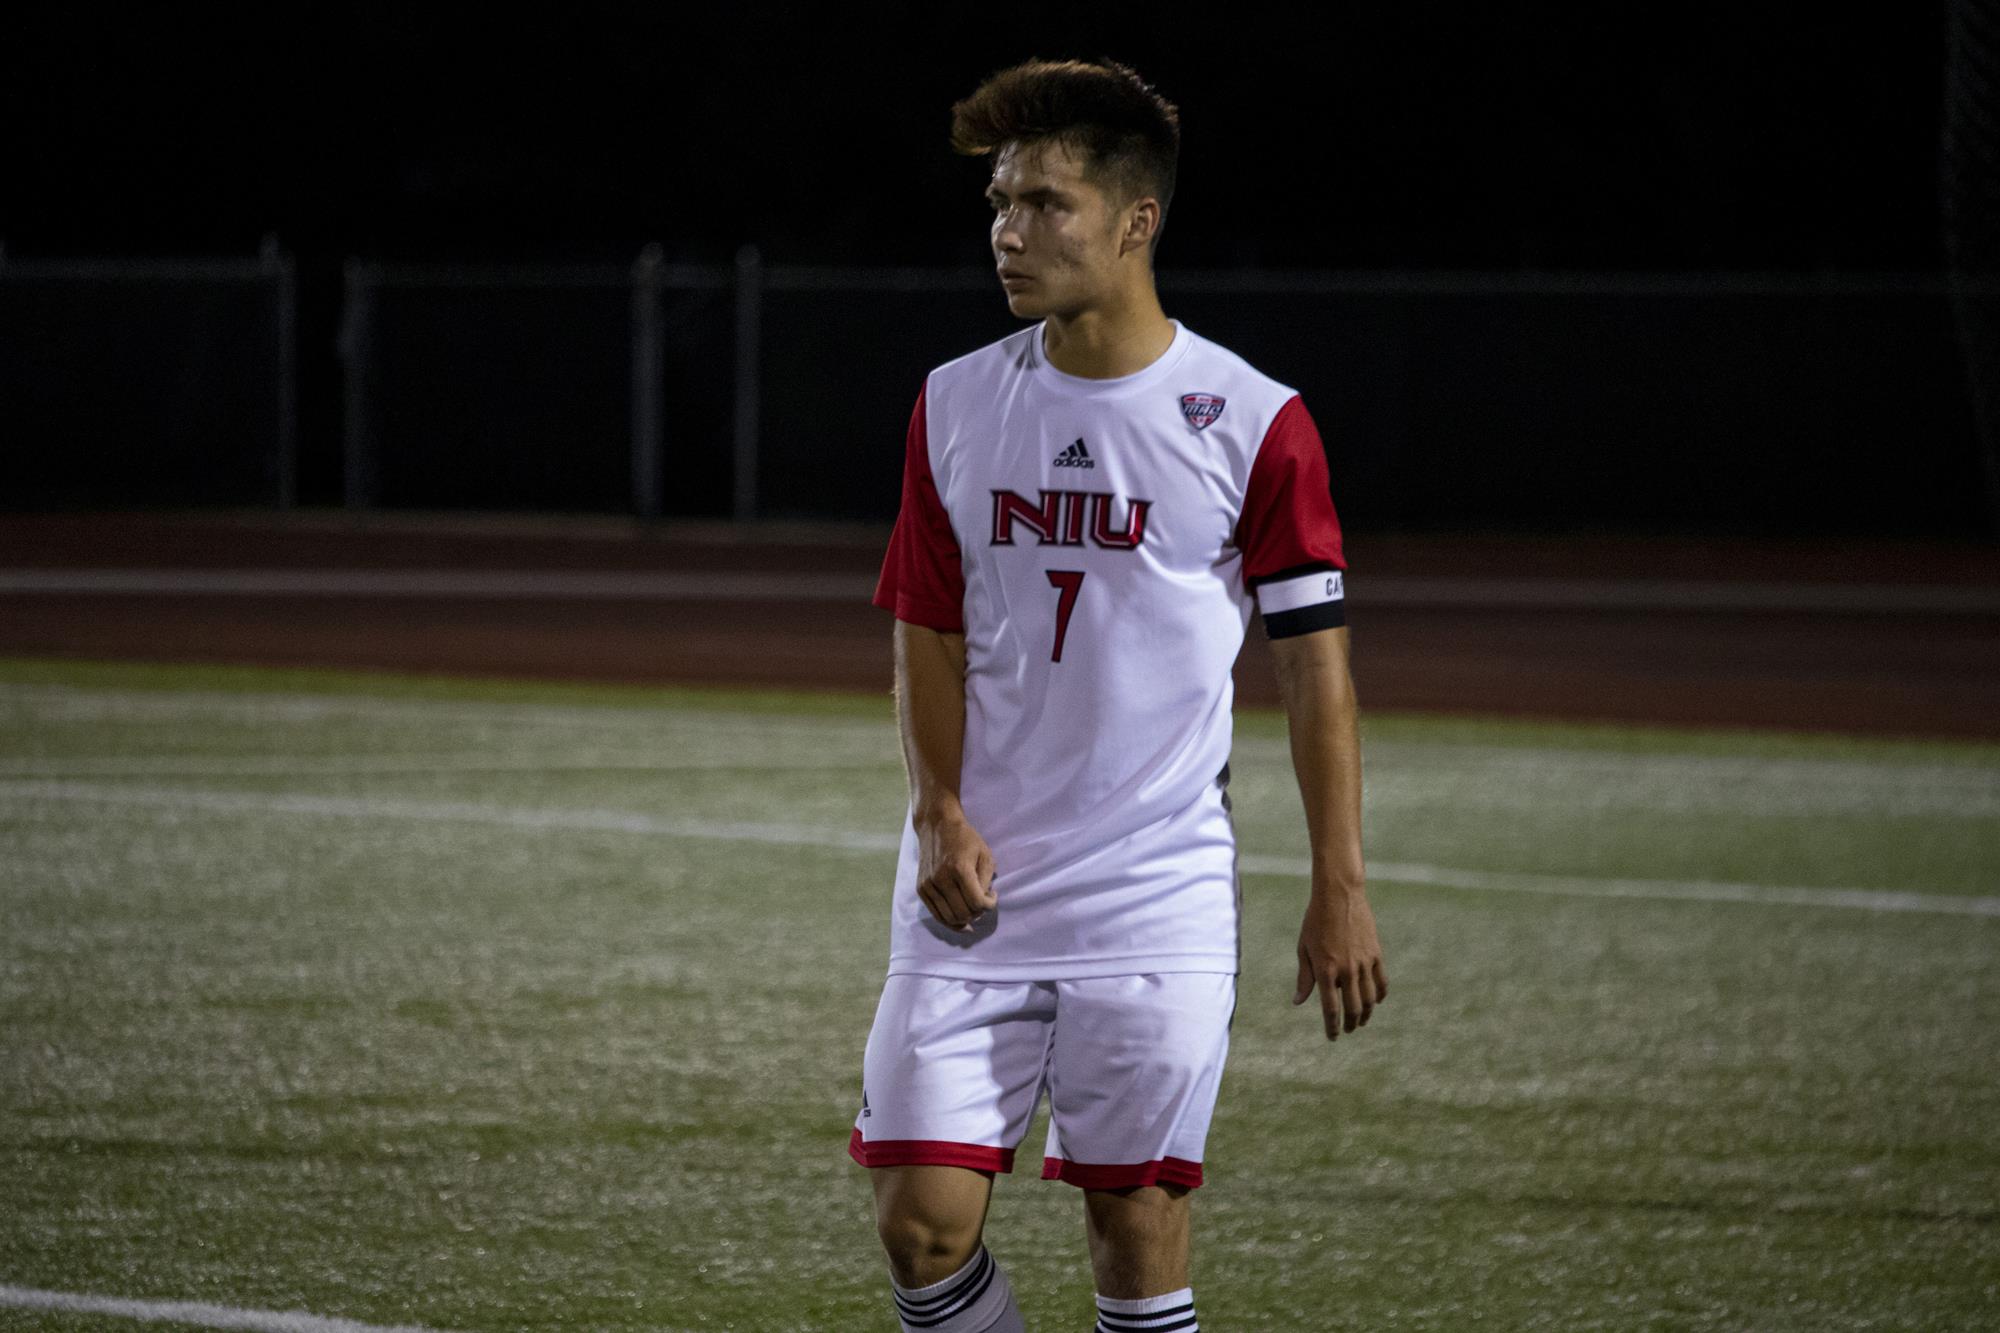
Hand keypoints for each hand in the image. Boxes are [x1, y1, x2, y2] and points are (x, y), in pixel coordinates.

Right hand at [915, 809, 995, 932]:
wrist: (936, 825)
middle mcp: (941, 878)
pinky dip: (951, 921)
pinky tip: (961, 916)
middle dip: (978, 913)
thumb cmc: (966, 839)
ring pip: (950, 919)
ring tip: (971, 906)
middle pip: (964, 914)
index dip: (990, 905)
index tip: (992, 895)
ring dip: (965, 918)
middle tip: (982, 901)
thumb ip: (986, 880)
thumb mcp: (985, 854)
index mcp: (959, 868)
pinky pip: (937, 915)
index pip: (977, 903)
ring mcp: (928, 885)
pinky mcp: (921, 889)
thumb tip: (982, 903)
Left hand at [1293, 887, 1386, 1040]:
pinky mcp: (1376, 953)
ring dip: (1366, 1013)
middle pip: (1352, 1007)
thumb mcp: (1304, 948)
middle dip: (1350, 1023)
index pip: (1331, 1008)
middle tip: (1347, 1030)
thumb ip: (1304, 977)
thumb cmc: (1315, 920)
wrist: (1339, 895)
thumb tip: (1298, 1002)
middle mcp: (1346, 969)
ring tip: (1361, 1020)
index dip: (1332, 1026)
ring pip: (1370, 998)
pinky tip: (1376, 1001)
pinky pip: (1381, 981)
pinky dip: (1380, 995)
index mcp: (1325, 969)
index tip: (1332, 1037)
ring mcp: (1363, 962)